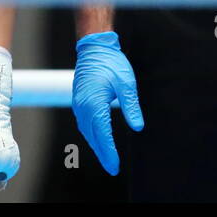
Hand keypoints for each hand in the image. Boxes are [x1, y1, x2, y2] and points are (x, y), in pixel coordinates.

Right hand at [72, 31, 143, 174]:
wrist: (94, 48)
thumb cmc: (112, 63)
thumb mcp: (127, 83)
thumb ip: (131, 106)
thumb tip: (137, 127)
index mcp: (94, 104)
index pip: (102, 135)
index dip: (109, 152)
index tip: (115, 166)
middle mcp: (83, 107)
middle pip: (93, 137)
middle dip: (103, 154)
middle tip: (112, 168)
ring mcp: (78, 104)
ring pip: (87, 131)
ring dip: (96, 145)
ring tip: (107, 158)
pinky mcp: (79, 101)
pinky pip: (84, 123)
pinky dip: (91, 134)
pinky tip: (98, 139)